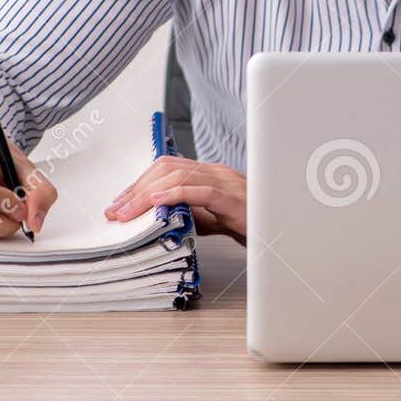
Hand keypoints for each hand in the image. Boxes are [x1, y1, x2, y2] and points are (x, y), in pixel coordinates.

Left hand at [105, 156, 246, 241]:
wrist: (284, 233)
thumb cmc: (253, 225)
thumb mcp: (214, 220)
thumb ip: (190, 214)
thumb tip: (159, 218)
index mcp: (211, 174)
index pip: (167, 167)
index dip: (139, 183)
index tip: (119, 203)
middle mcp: (218, 172)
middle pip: (167, 167)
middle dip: (136, 188)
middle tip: (116, 211)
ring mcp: (227, 183)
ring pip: (179, 175)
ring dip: (147, 193)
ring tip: (129, 212)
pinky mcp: (235, 200)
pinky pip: (201, 191)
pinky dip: (176, 194)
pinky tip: (159, 202)